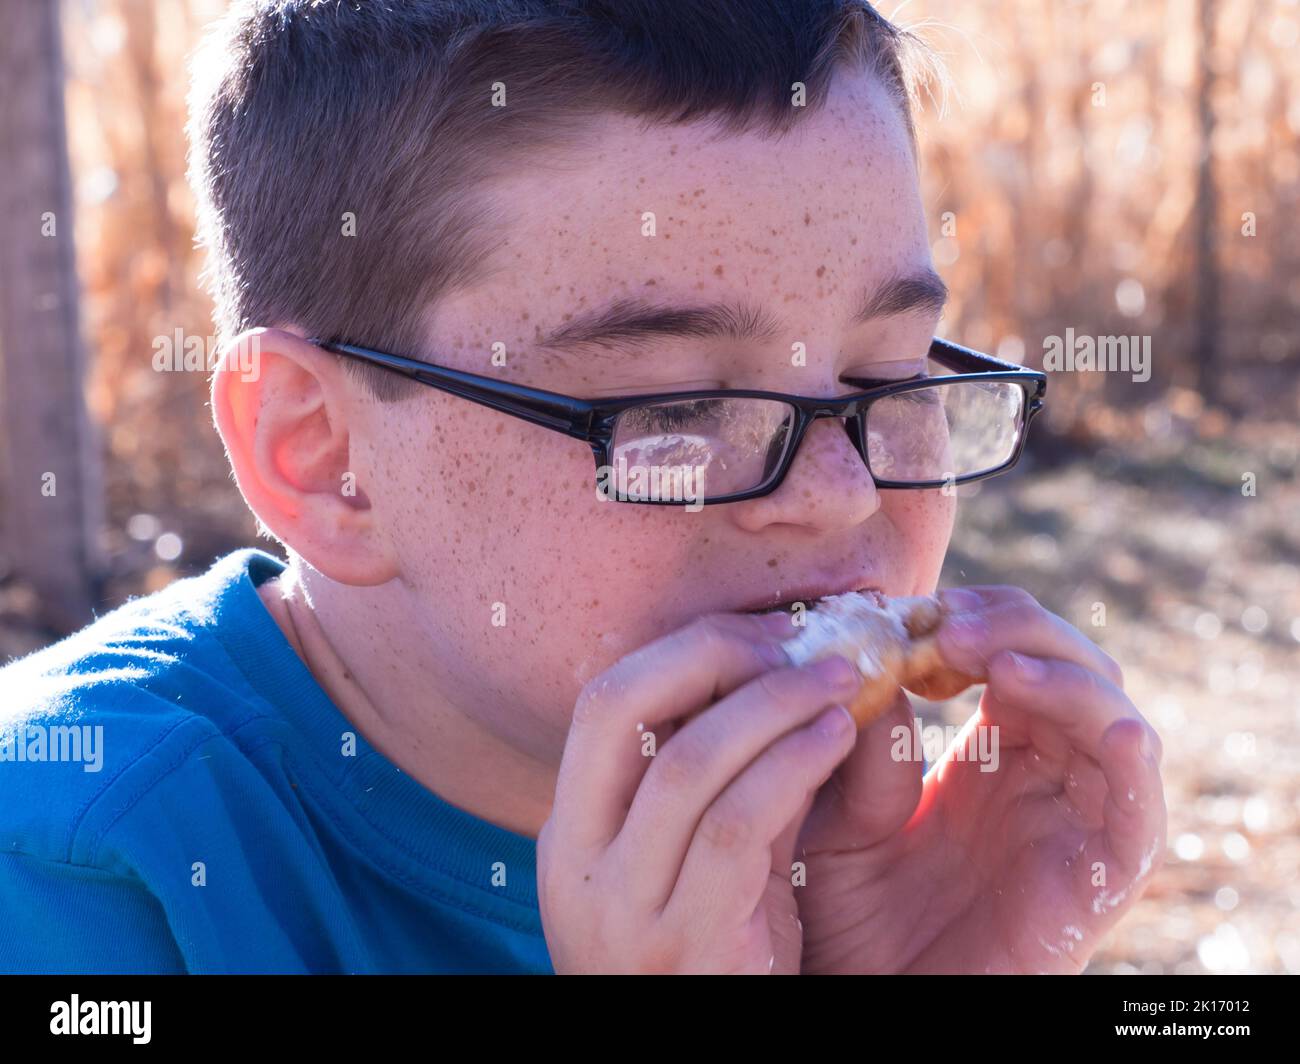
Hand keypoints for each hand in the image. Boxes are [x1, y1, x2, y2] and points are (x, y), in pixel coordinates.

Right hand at [538, 612, 859, 973]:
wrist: (700, 1060)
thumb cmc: (715, 955)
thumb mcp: (694, 860)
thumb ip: (722, 780)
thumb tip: (784, 672)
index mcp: (574, 830)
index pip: (605, 701)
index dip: (686, 648)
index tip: (764, 630)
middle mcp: (580, 862)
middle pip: (619, 707)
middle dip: (714, 652)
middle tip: (799, 636)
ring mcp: (624, 908)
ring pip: (685, 763)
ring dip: (771, 702)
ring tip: (840, 677)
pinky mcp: (687, 945)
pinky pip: (736, 828)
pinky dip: (790, 766)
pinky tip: (839, 738)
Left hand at [794, 586, 1166, 973]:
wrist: (872, 1000)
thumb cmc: (849, 912)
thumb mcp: (838, 813)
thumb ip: (862, 747)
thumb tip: (879, 660)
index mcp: (993, 746)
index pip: (1016, 649)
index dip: (979, 617)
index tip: (918, 609)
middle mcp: (1045, 773)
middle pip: (1070, 664)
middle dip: (1015, 629)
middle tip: (947, 625)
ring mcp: (1076, 818)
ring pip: (1111, 716)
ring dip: (1062, 675)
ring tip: (992, 663)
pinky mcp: (1101, 876)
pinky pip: (1141, 812)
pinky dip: (1135, 764)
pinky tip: (1109, 729)